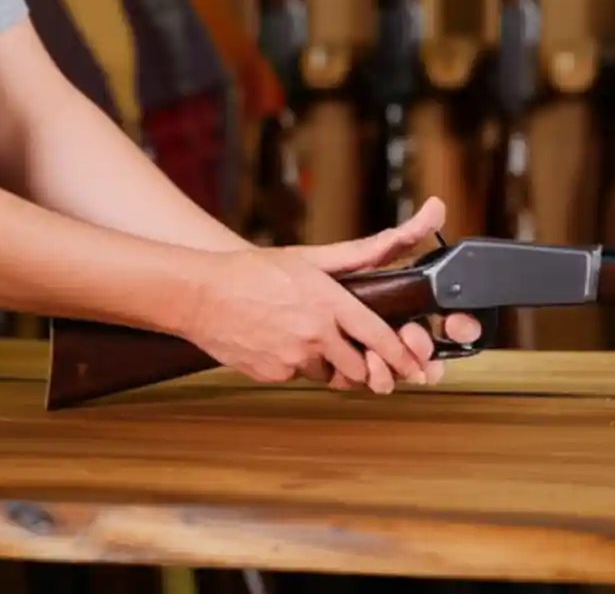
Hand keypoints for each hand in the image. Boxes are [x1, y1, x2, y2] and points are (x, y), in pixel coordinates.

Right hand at [179, 197, 480, 393]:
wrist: (199, 294)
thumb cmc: (253, 271)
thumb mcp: (308, 257)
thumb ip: (355, 256)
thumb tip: (397, 238)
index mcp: (329, 303)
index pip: (378, 337)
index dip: (401, 356)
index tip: (415, 368)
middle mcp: (315, 334)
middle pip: (361, 368)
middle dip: (367, 364)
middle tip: (363, 354)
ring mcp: (292, 358)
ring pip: (331, 376)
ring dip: (333, 365)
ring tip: (315, 340)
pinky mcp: (273, 375)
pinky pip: (299, 377)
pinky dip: (300, 366)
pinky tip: (284, 343)